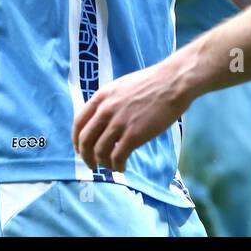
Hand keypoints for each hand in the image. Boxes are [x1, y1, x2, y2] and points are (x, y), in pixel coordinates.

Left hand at [73, 62, 189, 173]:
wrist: (173, 82)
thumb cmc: (152, 83)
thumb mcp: (121, 87)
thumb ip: (109, 102)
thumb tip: (102, 120)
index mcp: (101, 97)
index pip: (78, 123)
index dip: (76, 141)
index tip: (81, 149)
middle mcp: (106, 110)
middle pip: (85, 141)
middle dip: (86, 157)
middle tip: (92, 165)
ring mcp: (119, 123)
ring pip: (99, 152)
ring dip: (103, 164)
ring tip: (111, 166)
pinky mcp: (134, 135)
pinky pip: (117, 157)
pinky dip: (117, 166)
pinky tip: (122, 167)